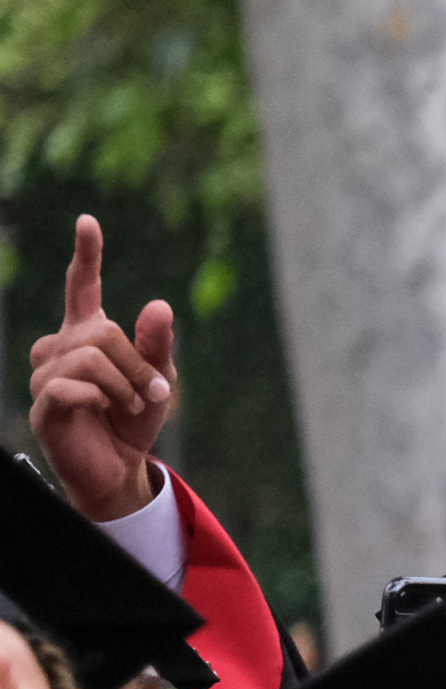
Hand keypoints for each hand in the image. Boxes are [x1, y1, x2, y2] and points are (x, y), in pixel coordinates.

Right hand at [24, 217, 172, 518]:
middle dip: (136, 362)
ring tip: (131, 405)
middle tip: (154, 392)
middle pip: (102, 332)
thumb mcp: (159, 380)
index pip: (81, 288)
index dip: (85, 256)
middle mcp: (61, 348)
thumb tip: (158, 305)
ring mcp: (47, 376)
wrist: (120, 467)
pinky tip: (103, 410)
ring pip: (88, 357)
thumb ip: (157, 345)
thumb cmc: (134, 419)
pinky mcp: (43, 404)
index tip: (87, 221)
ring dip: (123, 384)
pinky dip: (100, 398)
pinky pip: (71, 387)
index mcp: (87, 335)